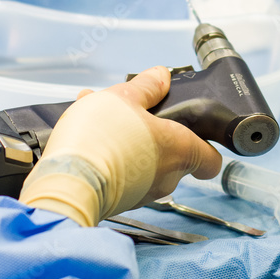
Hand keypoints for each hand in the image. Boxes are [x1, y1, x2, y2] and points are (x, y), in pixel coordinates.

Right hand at [18, 66, 221, 226]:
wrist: (68, 181)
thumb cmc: (103, 138)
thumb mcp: (124, 96)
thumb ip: (147, 86)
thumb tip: (162, 75)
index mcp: (181, 151)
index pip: (211, 160)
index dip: (206, 146)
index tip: (194, 134)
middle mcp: (168, 178)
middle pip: (172, 157)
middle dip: (152, 135)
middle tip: (131, 115)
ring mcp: (143, 195)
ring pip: (142, 163)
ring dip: (126, 141)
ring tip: (96, 117)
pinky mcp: (118, 203)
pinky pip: (121, 175)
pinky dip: (109, 156)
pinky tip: (85, 134)